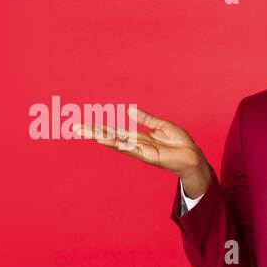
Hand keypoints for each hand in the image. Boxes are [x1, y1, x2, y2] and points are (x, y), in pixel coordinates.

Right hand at [72, 106, 211, 195]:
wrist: (192, 156)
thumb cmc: (179, 143)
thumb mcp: (160, 125)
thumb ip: (145, 119)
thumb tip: (128, 110)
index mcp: (137, 137)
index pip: (115, 131)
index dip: (100, 127)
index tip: (85, 124)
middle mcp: (135, 144)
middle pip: (110, 136)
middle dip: (93, 132)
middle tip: (75, 127)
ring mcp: (139, 150)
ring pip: (115, 142)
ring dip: (99, 137)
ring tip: (84, 132)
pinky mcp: (146, 155)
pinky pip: (128, 148)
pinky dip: (116, 144)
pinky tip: (104, 140)